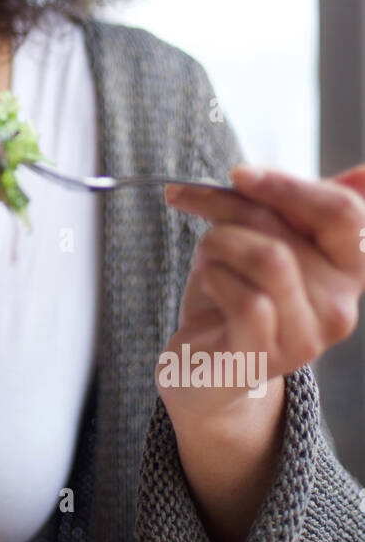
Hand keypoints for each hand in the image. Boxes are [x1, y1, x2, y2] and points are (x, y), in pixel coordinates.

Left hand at [160, 162, 364, 415]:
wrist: (200, 366)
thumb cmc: (232, 294)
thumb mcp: (266, 239)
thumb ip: (303, 207)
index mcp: (348, 272)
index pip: (346, 213)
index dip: (288, 185)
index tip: (239, 175)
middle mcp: (339, 309)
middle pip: (289, 229)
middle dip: (232, 207)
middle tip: (193, 201)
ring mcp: (305, 339)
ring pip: (270, 258)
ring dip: (219, 241)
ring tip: (207, 255)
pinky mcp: (265, 358)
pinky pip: (249, 299)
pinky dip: (214, 277)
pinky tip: (209, 285)